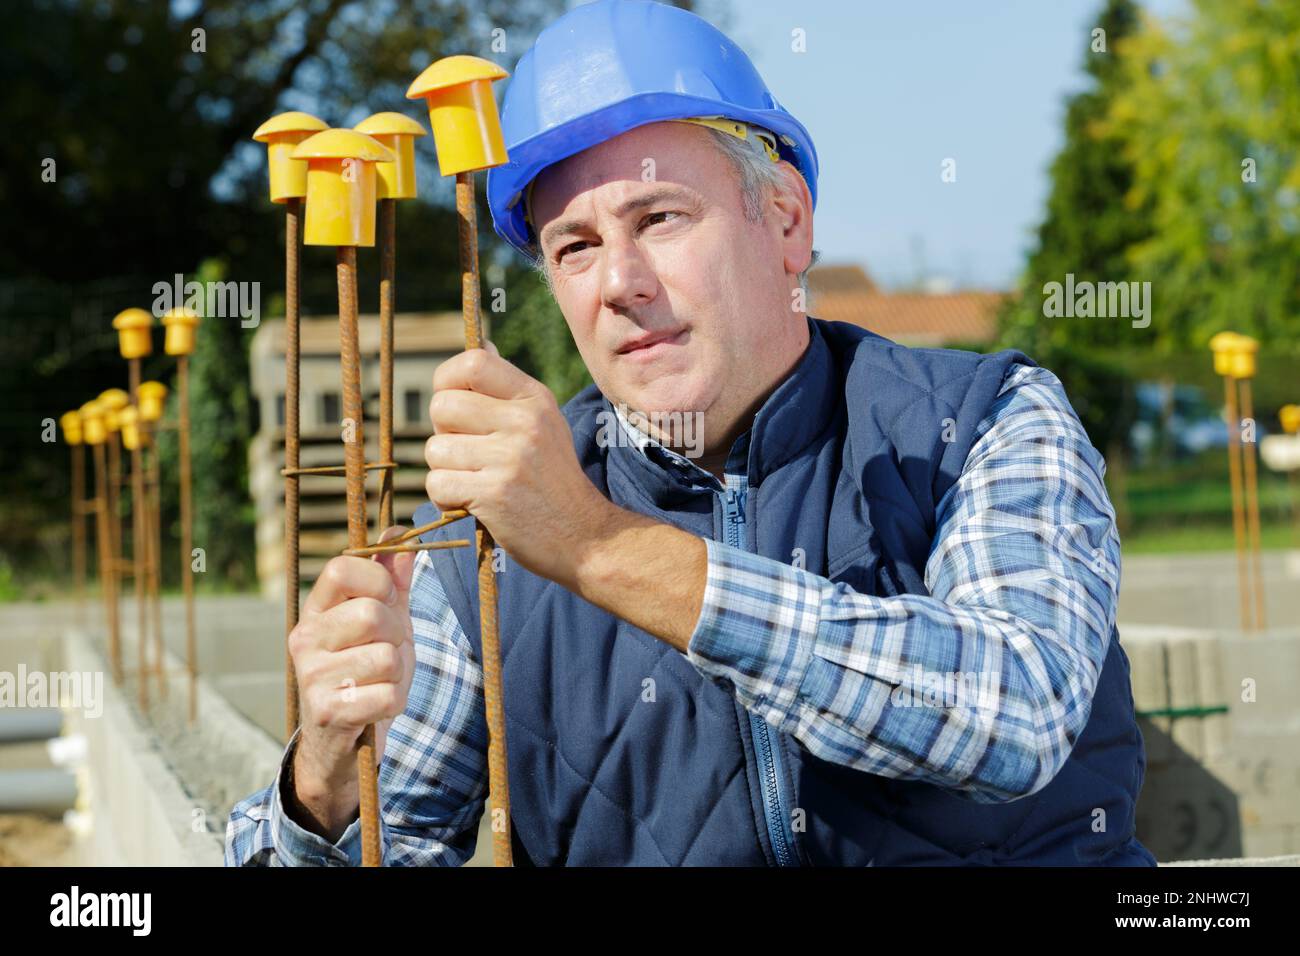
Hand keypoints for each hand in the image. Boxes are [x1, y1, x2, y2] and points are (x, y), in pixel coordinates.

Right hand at [286, 526, 415, 838]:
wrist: (343, 747)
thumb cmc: (367, 676)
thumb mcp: (385, 624)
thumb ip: (393, 581)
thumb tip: (399, 534)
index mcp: (317, 610)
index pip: (342, 566)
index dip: (379, 580)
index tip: (387, 602)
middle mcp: (305, 637)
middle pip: (371, 613)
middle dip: (396, 634)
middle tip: (389, 652)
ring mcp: (310, 676)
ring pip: (385, 657)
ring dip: (397, 673)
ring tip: (380, 683)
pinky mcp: (325, 712)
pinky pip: (386, 695)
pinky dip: (393, 703)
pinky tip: (374, 708)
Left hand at [424, 343, 613, 583]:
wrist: (585, 537)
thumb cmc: (554, 481)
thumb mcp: (545, 424)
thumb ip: (509, 391)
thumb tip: (480, 345)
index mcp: (534, 399)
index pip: (471, 363)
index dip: (446, 382)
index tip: (454, 408)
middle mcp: (524, 422)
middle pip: (442, 406)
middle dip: (443, 434)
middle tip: (467, 454)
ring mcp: (509, 457)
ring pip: (435, 450)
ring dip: (445, 471)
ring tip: (475, 482)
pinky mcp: (495, 493)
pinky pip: (438, 485)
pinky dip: (447, 500)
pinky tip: (473, 504)